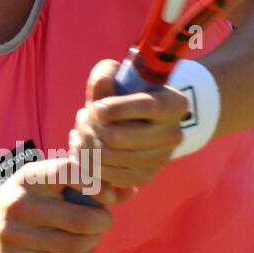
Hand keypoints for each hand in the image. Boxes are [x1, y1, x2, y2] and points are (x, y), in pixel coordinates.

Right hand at [0, 154, 132, 252]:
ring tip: (92, 236)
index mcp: (29, 176)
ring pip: (74, 245)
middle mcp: (19, 203)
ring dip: (93, 241)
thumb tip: (131, 189)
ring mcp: (14, 234)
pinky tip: (81, 250)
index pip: (69, 172)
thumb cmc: (32, 200)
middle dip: (102, 222)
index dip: (97, 185)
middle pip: (80, 220)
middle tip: (104, 221)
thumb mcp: (50, 184)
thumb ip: (90, 184)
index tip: (108, 196)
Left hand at [68, 59, 188, 189]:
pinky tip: (84, 153)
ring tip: (79, 134)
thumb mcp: (116, 76)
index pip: (147, 107)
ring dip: (87, 146)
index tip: (95, 107)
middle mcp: (174, 134)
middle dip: (92, 129)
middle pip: (119, 137)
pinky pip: (115, 177)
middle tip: (81, 120)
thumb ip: (106, 75)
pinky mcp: (148, 176)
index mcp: (175, 104)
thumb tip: (103, 82)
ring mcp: (163, 158)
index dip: (115, 109)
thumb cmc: (123, 92)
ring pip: (111, 158)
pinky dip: (94, 167)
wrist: (133, 120)